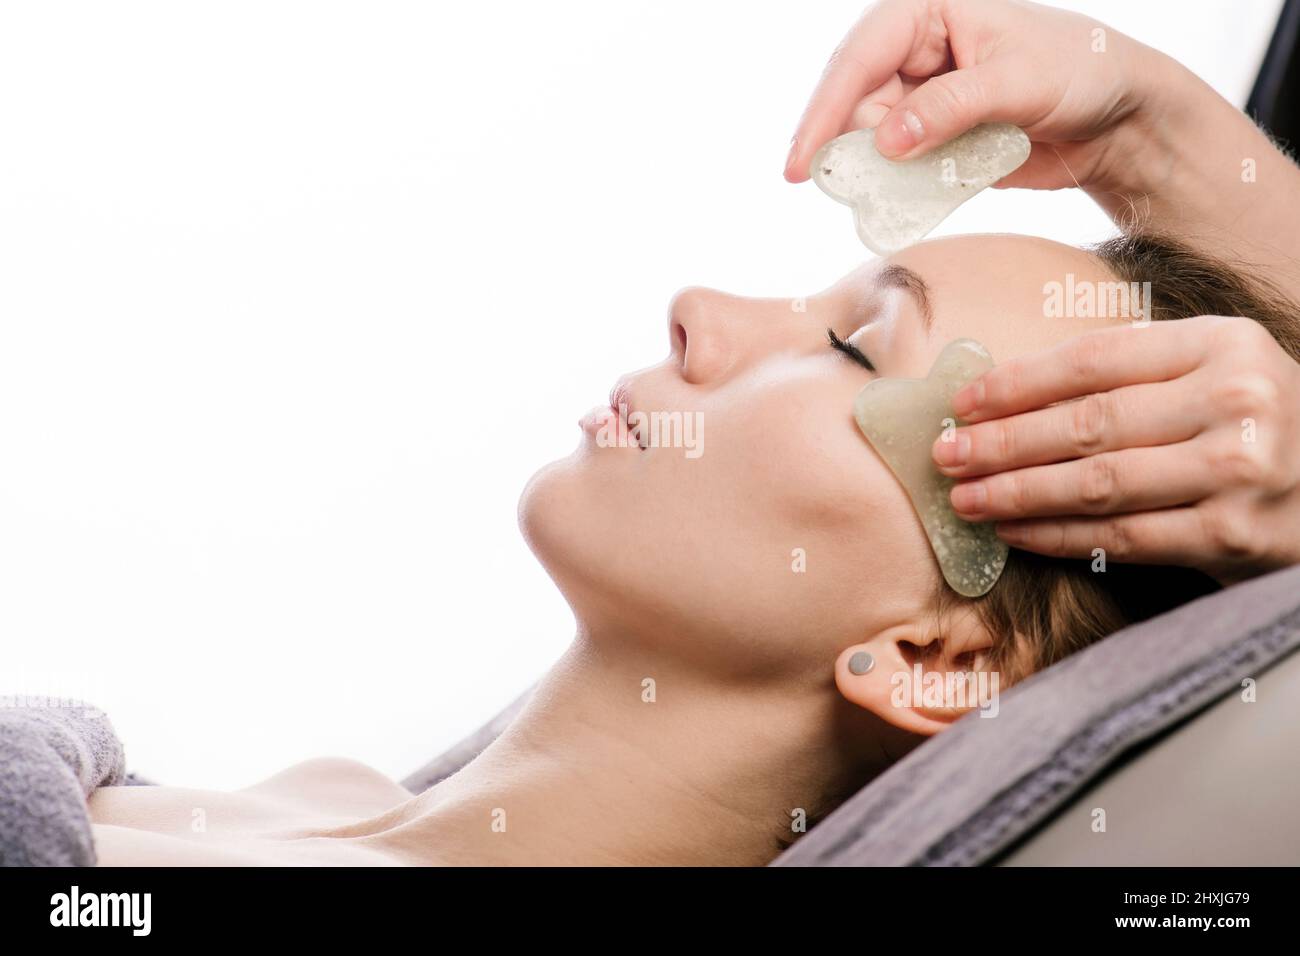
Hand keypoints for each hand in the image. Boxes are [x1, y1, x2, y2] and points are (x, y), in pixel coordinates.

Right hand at [784, 0, 1168, 195]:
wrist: (1121, 119)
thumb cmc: (1081, 72)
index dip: (824, 110)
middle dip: (850, 149)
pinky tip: (902, 205)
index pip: (859, 56)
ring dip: (878, 175)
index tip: (801, 163)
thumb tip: (885, 140)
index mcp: (929, 12)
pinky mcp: (935, 140)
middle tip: (847, 190)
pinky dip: (900, 190)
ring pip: (873, 143)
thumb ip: (950, 108)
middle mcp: (917, 53)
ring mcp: (924, 99)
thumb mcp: (1017, 82)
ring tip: (891, 196)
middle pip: (855, 104)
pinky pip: (900, 169)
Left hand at [929, 317, 1299, 583]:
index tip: (962, 403)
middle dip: (1002, 442)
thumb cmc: (1252, 420)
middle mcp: (1233, 401)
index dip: (1017, 383)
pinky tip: (1012, 531)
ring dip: (1016, 492)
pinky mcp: (1231, 535)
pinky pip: (1121, 537)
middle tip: (945, 454)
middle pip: (1088, 423)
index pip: (1094, 361)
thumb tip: (1008, 391)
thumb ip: (1130, 371)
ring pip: (1097, 483)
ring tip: (963, 498)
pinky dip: (1056, 535)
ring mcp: (1236, 471)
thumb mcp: (1210, 369)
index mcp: (1220, 344)